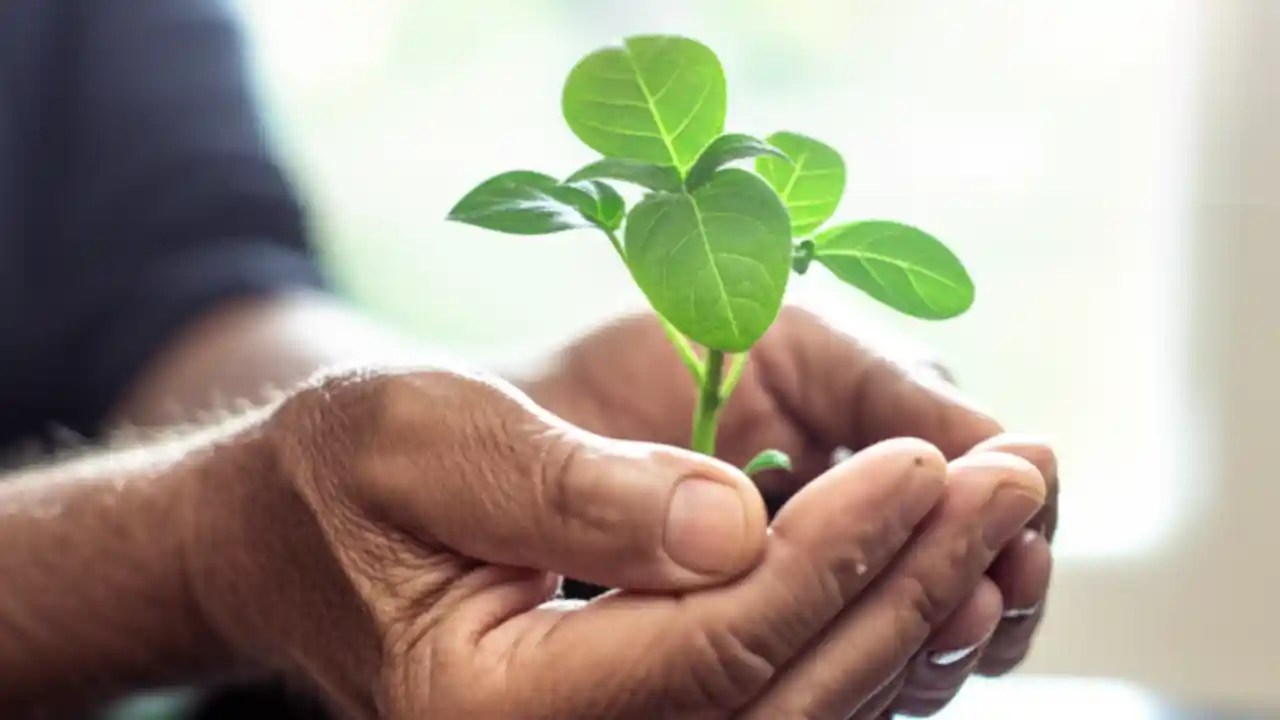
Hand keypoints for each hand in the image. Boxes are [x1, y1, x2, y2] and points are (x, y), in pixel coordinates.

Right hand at [185, 369, 1044, 718]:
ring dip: (920, 609)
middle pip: (790, 695)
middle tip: (1013, 480)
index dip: (830, 550)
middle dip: (913, 582)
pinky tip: (939, 561)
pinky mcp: (658, 714)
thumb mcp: (425, 442)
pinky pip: (793, 697)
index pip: (713, 643)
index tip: (921, 459)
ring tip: (1005, 513)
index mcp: (499, 706)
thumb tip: (732, 521)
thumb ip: (570, 490)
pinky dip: (878, 633)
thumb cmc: (348, 477)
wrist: (305, 536)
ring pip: (813, 711)